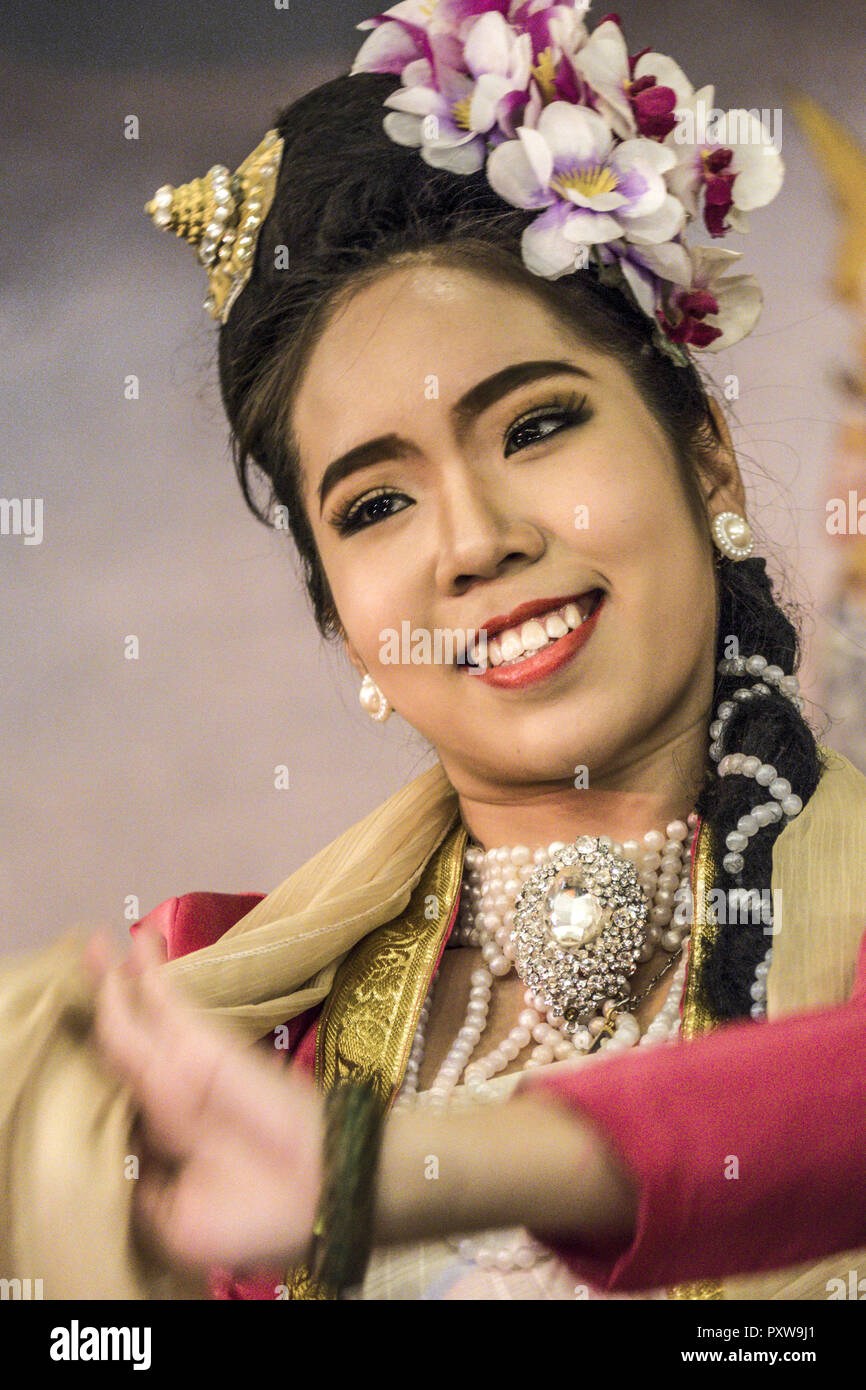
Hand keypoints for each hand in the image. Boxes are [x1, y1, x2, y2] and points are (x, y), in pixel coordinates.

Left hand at [85, 925, 324, 1276]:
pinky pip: (168, 1000)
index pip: (118, 1093)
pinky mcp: (205, 1042)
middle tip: (84, 967)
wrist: (319, 1190)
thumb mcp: (174, 1221)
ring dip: (115, 978)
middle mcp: (170, 1094)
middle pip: (122, 1042)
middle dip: (101, 1009)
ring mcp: (186, 1063)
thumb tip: (111, 1148)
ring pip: (137, 1014)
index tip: (70, 1055)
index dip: (92, 1072)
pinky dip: (150, 970)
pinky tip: (136, 943)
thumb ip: (138, 1181)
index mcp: (163, 1139)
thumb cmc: (253, 1218)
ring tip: (95, 945)